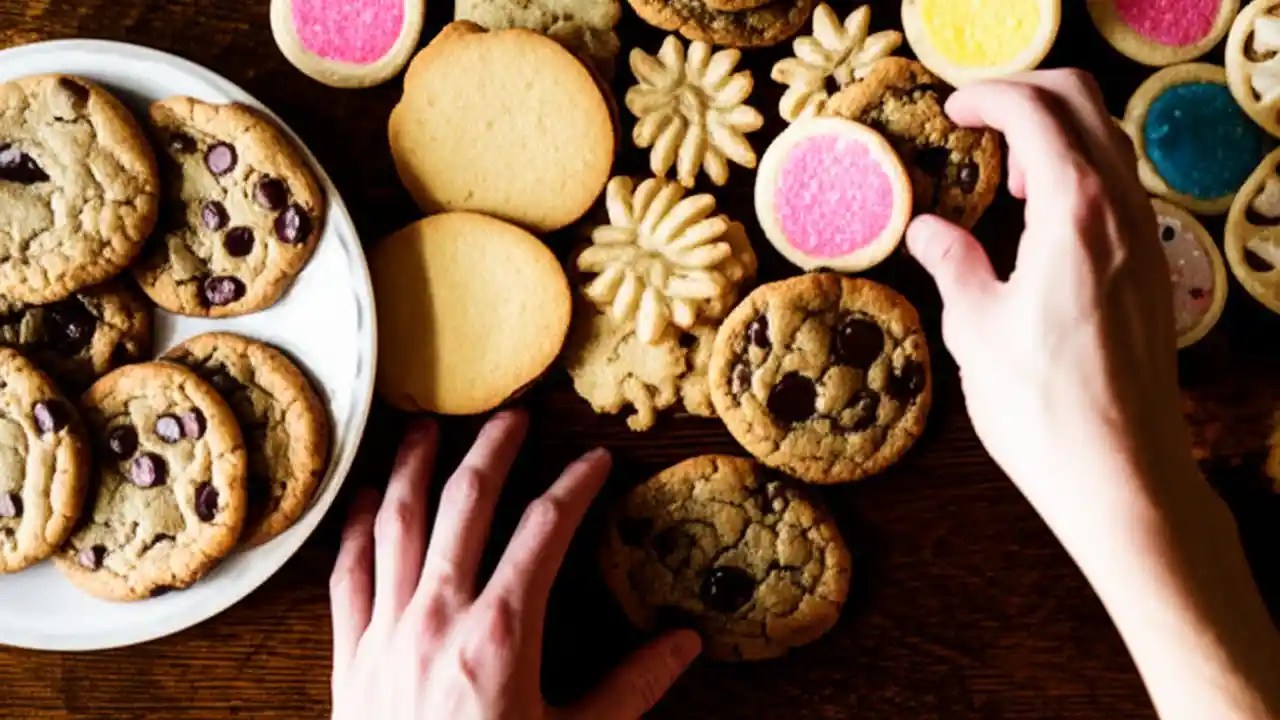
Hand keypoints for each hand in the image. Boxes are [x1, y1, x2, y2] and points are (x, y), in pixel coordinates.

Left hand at [329, 411, 701, 718]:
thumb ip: (631, 688)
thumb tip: (685, 643)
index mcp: (502, 631)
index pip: (546, 530)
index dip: (575, 486)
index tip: (596, 460)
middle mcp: (440, 614)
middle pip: (468, 503)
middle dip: (493, 449)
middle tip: (514, 415)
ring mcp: (388, 628)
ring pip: (398, 522)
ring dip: (414, 468)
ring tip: (427, 427)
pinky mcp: (351, 652)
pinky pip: (348, 572)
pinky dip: (356, 528)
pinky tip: (368, 499)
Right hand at [905, 69, 1189, 527]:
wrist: (1120, 473)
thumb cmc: (1041, 407)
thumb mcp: (974, 329)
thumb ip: (952, 262)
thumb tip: (927, 228)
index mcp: (1074, 211)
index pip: (1036, 111)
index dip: (986, 98)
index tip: (949, 114)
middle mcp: (1122, 209)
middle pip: (1083, 104)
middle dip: (1025, 97)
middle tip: (975, 128)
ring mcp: (1145, 236)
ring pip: (1107, 142)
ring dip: (1054, 137)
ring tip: (1004, 183)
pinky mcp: (1152, 267)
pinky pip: (1118, 187)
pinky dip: (1077, 175)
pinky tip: (1040, 225)